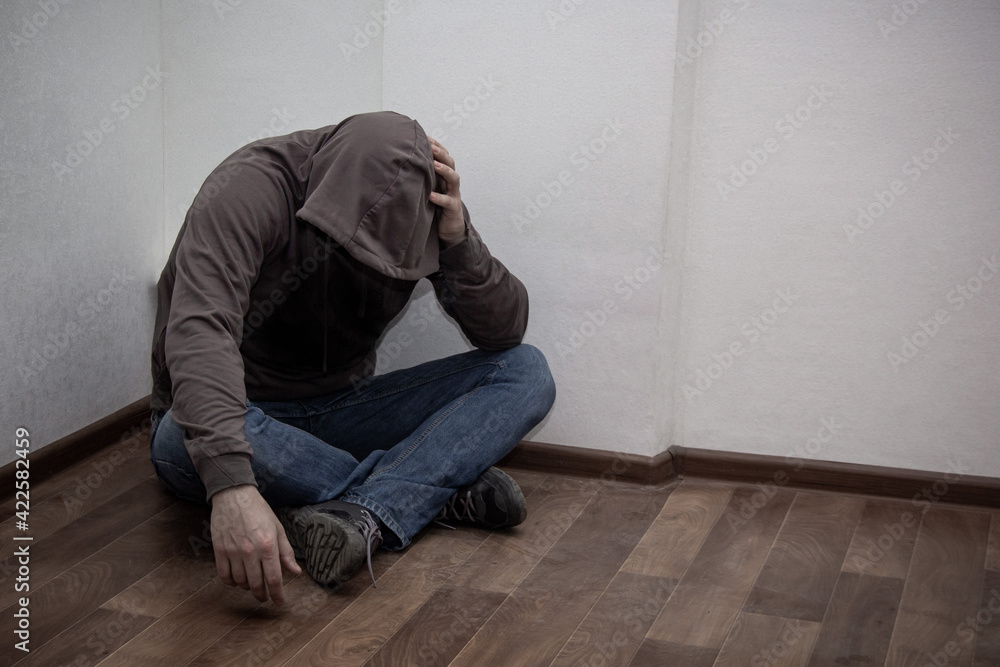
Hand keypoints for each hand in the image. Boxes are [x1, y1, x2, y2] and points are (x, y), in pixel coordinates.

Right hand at [210, 485, 300, 604]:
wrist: (234, 495)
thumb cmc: (259, 510)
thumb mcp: (278, 528)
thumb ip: (286, 552)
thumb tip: (296, 572)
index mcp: (268, 545)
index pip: (274, 578)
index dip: (278, 594)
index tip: (280, 602)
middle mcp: (250, 551)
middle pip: (256, 585)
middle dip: (262, 595)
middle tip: (265, 597)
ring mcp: (233, 552)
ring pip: (240, 582)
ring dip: (247, 587)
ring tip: (252, 584)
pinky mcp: (219, 550)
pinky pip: (224, 575)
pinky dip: (231, 582)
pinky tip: (237, 579)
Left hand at [428, 138, 466, 245]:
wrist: (449, 228)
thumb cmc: (436, 206)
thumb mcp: (429, 188)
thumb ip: (422, 176)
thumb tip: (403, 162)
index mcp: (445, 176)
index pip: (444, 156)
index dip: (437, 146)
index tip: (425, 136)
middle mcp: (451, 183)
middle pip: (451, 163)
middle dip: (441, 153)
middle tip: (431, 146)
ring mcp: (454, 195)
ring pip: (454, 179)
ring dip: (445, 170)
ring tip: (434, 164)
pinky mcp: (453, 208)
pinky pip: (448, 201)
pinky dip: (440, 198)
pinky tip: (431, 196)